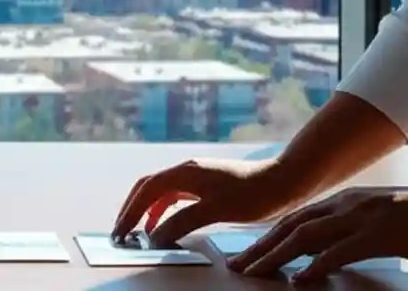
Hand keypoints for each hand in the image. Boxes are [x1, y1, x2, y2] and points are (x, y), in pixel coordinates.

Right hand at [111, 158, 302, 248]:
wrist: (285, 181)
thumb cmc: (254, 194)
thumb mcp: (215, 210)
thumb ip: (181, 222)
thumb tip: (154, 237)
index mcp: (184, 173)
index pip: (146, 191)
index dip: (130, 212)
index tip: (121, 233)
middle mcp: (186, 171)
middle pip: (147, 187)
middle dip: (131, 209)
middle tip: (121, 233)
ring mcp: (195, 177)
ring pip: (160, 192)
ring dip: (145, 210)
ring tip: (137, 232)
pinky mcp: (206, 185)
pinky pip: (174, 196)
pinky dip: (162, 210)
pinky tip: (163, 224)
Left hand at [229, 185, 407, 282]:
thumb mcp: (387, 222)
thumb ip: (359, 231)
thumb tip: (337, 250)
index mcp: (348, 203)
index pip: (298, 219)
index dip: (269, 236)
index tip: (248, 253)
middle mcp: (348, 206)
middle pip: (292, 226)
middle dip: (261, 247)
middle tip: (237, 266)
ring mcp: (363, 218)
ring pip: (306, 236)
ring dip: (275, 256)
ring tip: (253, 273)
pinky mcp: (382, 234)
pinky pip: (341, 251)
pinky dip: (316, 265)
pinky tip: (301, 280)